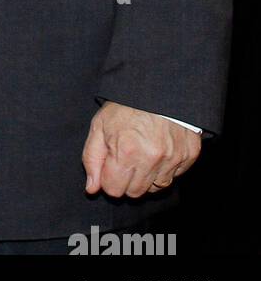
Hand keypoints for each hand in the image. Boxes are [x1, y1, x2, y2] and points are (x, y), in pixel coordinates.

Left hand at [82, 102, 200, 197]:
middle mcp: (151, 158)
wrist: (158, 88)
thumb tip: (92, 189)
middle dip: (126, 180)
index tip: (110, 167)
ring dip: (146, 177)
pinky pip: (173, 177)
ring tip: (141, 154)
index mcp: (126, 151)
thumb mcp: (99, 126)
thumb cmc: (125, 107)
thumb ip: (92, 159)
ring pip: (155, 188)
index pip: (114, 190)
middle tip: (125, 159)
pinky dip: (164, 170)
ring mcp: (172, 158)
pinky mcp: (188, 156)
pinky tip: (157, 152)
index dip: (108, 179)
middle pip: (135, 192)